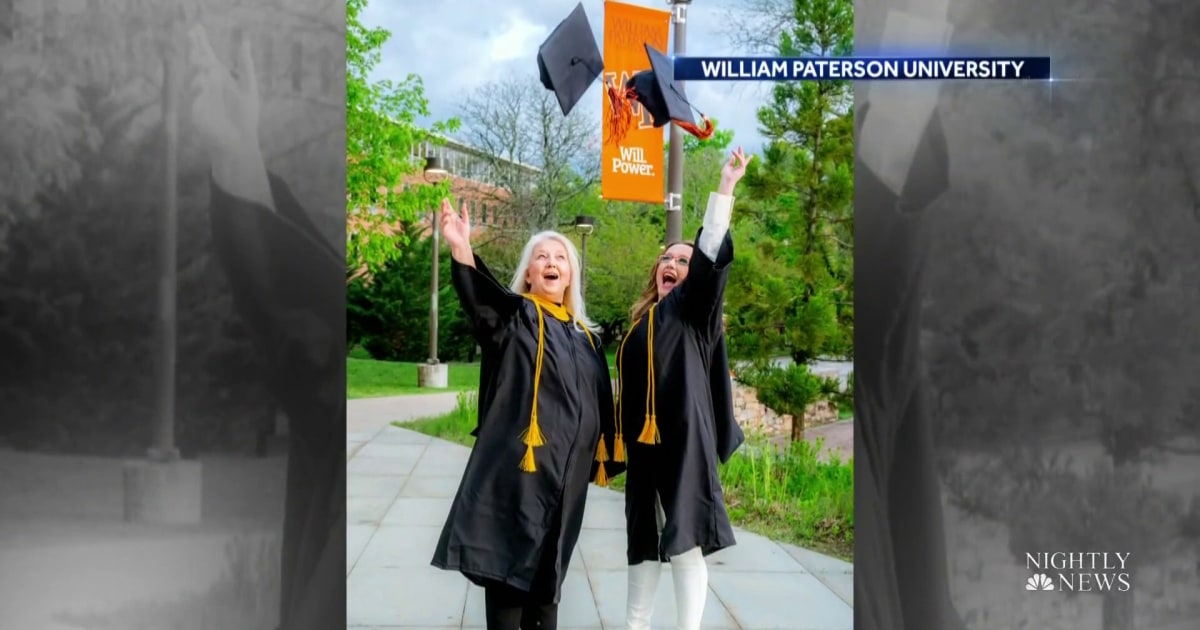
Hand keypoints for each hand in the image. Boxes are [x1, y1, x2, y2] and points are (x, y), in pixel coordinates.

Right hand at [188, 25, 260, 162]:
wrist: (240, 142)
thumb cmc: (245, 116)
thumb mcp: (249, 87)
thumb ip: (245, 65)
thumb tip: (245, 41)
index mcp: (218, 77)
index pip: (206, 55)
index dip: (201, 42)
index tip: (197, 28)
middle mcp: (206, 84)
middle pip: (196, 64)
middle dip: (196, 53)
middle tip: (197, 42)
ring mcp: (199, 97)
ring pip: (192, 78)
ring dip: (197, 69)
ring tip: (206, 62)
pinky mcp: (196, 111)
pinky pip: (193, 97)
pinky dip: (198, 89)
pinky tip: (205, 82)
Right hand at [438, 199, 472, 262]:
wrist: (463, 243)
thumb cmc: (464, 233)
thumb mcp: (466, 221)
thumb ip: (464, 213)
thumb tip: (464, 204)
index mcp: (453, 218)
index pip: (449, 209)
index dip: (447, 204)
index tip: (446, 198)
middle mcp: (448, 221)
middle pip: (444, 212)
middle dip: (443, 206)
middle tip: (443, 201)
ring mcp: (446, 226)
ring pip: (443, 218)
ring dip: (445, 214)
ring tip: (448, 210)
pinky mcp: (445, 231)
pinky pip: (443, 225)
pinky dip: (445, 222)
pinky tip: (447, 218)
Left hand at [718, 147, 752, 195]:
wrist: (726, 180)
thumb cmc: (726, 175)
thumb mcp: (727, 166)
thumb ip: (731, 161)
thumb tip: (733, 156)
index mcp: (737, 168)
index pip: (740, 161)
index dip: (742, 156)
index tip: (746, 153)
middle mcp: (741, 168)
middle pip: (742, 159)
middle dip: (741, 152)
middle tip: (740, 146)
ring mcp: (742, 168)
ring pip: (741, 159)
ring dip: (738, 153)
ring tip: (734, 149)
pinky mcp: (742, 168)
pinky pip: (741, 160)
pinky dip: (738, 156)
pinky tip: (734, 152)